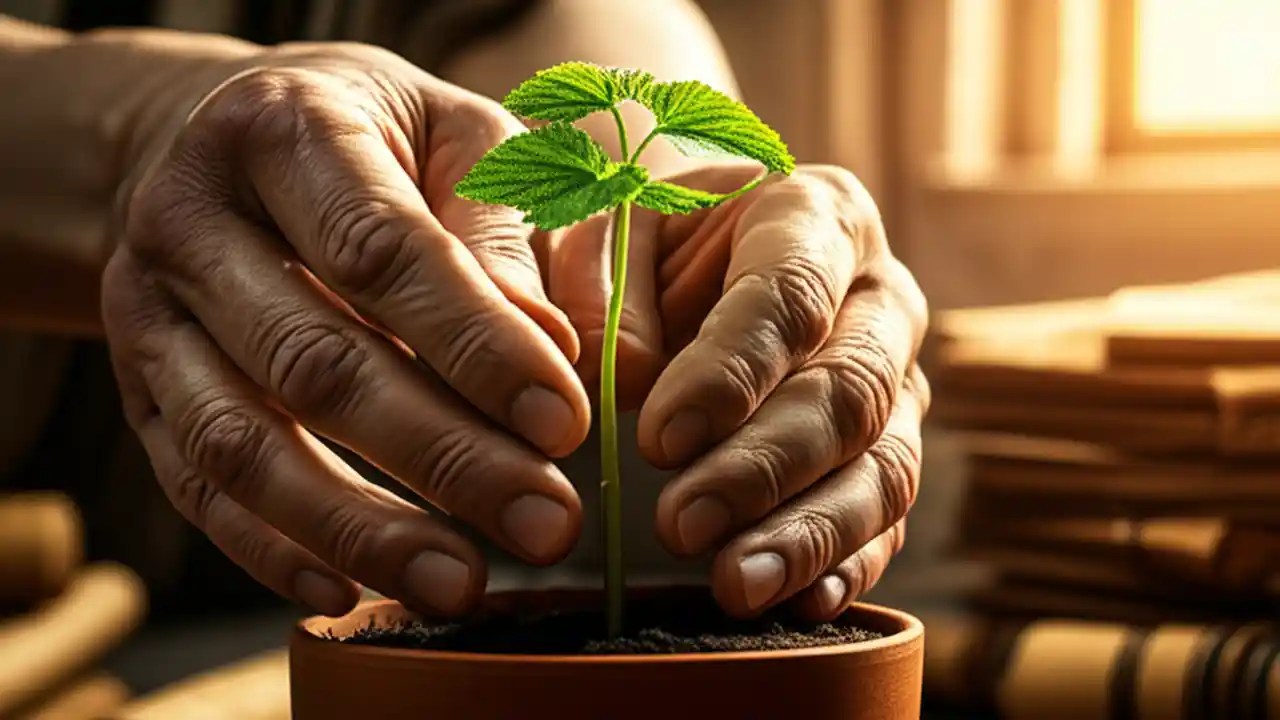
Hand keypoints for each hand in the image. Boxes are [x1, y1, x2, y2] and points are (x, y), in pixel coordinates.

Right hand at [101, 43, 591, 617]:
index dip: (475, 345)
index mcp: (286, 127)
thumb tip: (559, 351)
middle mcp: (192, 217)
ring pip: (240, 442)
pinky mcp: (136, 388)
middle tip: (544, 524)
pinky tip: (349, 595)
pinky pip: (193, 486)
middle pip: (314, 360)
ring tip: (460, 584)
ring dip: (357, 530)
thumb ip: (512, 231)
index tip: (563, 423)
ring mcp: (147, 311)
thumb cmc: (382, 140)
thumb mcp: (460, 138)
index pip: (381, 249)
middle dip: (441, 457)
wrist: (225, 138)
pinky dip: (271, 550)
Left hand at [552, 163, 928, 618]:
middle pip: (851, 389)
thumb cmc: (639, 241)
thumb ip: (597, 278)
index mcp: (814, 215)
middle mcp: (877, 297)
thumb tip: (627, 374)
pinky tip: (796, 602)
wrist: (686, 266)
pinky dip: (844, 564)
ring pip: (884, 465)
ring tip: (731, 584)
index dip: (732, 371)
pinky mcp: (885, 451)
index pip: (791, 293)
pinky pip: (888, 519)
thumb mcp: (598, 227)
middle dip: (766, 466)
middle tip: (681, 525)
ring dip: (807, 533)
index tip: (658, 438)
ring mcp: (894, 380)